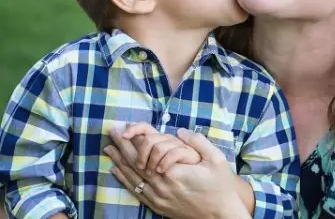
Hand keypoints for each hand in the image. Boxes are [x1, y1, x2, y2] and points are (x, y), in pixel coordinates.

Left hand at [105, 128, 250, 218]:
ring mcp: (159, 198)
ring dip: (119, 161)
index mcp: (174, 171)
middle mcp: (162, 185)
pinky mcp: (158, 206)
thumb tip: (180, 131)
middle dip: (122, 146)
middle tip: (111, 133)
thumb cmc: (220, 186)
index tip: (124, 127)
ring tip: (109, 149)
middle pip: (135, 162)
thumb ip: (198, 142)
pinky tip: (117, 171)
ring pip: (132, 176)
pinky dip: (124, 179)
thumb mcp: (216, 159)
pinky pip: (136, 191)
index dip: (134, 138)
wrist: (221, 215)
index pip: (148, 151)